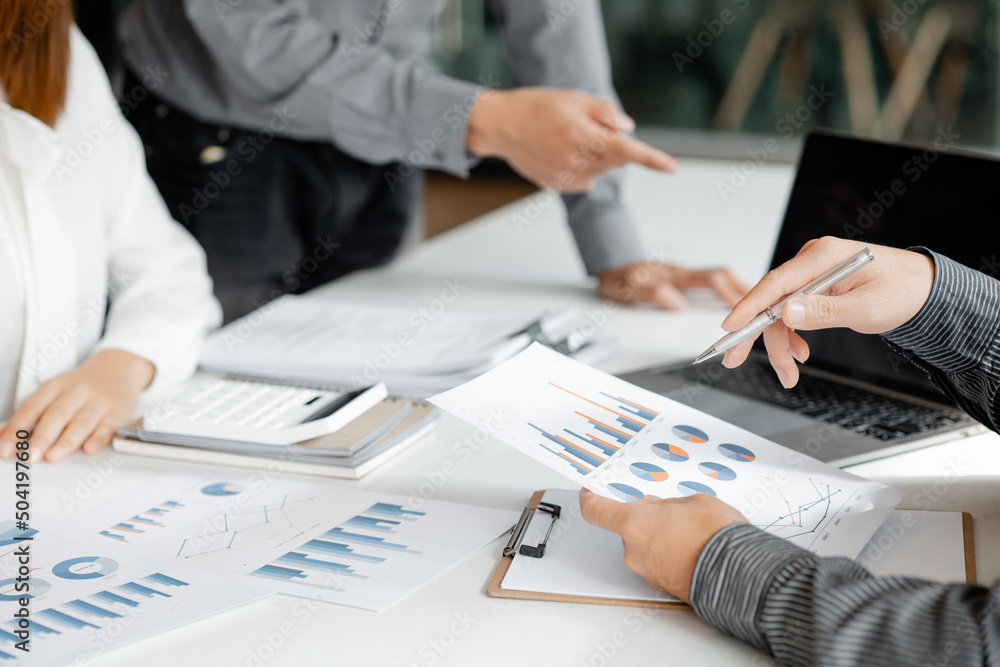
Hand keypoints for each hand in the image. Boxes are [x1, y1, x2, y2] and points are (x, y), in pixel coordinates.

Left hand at [0, 349, 154, 462]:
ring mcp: (99, 402)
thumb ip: (30, 414)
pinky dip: (99, 438)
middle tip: (30, 455)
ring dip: (67, 440)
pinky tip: (89, 448)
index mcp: (56, 386)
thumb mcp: (54, 392)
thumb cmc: (82, 386)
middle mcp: (77, 392)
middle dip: (41, 437)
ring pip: (82, 422)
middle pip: (57, 415)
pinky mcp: (118, 412)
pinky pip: (108, 426)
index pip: (33, 408)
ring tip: (53, 456)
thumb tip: (3, 435)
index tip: (7, 448)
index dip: (18, 429)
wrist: (118, 368)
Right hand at [466, 88, 676, 192]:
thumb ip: (604, 112)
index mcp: (584, 136)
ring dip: (596, 157)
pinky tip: (560, 154)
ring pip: (601, 171)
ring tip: (569, 138)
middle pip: (615, 160)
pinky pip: (584, 181)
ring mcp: (566, 177)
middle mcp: (576, 161)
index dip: (652, 160)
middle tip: (587, 126)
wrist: (500, 126)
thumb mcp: (573, 97)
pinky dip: (581, 169)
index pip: (627, 151)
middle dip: (611, 144)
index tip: (671, 168)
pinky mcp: (556, 186)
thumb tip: (627, 128)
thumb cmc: (535, 106)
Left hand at [580, 488, 745, 602]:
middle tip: (671, 512)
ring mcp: (648, 573)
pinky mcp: (664, 588)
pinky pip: (659, 565)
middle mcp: (634, 552)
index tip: (591, 491)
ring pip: (646, 548)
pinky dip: (670, 556)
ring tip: (692, 532)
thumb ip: (668, 504)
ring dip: (661, 539)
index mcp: (634, 525)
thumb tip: (659, 508)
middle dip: (646, 521)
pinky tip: (694, 548)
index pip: (596, 510)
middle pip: (627, 530)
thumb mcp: (694, 502)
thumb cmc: (717, 536)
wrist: (742, 576)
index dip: (591, 498)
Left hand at [598, 262, 749, 309]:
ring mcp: (685, 277)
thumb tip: (675, 303)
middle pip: (725, 277)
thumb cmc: (617, 277)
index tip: (747, 307)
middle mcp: (684, 274)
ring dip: (739, 291)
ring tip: (757, 309)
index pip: (713, 279)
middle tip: (765, 307)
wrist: (608, 265)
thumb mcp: (627, 288)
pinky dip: (727, 292)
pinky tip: (734, 304)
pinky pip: (712, 284)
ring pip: (721, 280)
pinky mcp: (682, 281)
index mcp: (676, 275)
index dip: (732, 291)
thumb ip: (651, 294)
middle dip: (747, 290)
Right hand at [720, 236, 934, 387]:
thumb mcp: (867, 308)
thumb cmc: (902, 292)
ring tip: (788, 372)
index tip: (731, 326)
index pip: (776, 282)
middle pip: (772, 299)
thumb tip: (788, 312)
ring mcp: (812, 273)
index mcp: (824, 256)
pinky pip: (791, 311)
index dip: (750, 306)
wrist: (923, 289)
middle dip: (756, 334)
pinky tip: (799, 353)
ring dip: (779, 343)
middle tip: (734, 359)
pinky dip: (791, 335)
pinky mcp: (814, 286)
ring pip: (780, 311)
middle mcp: (812, 260)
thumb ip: (826, 311)